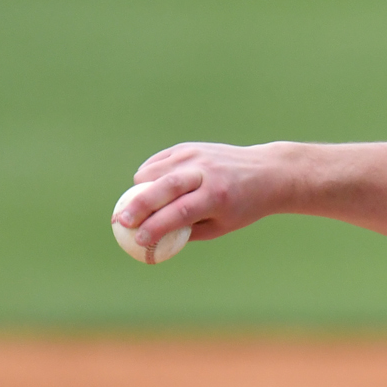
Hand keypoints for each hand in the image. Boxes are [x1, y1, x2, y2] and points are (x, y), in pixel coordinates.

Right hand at [113, 142, 302, 247]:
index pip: (181, 212)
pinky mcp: (188, 146)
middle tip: (120, 221)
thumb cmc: (242, 206)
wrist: (266, 172)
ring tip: (136, 207)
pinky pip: (158, 161)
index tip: (139, 239)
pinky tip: (148, 188)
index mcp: (217, 197)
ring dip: (140, 189)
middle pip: (164, 187)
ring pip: (155, 171)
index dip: (157, 226)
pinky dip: (148, 175)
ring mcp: (196, 156)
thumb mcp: (222, 226)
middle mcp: (205, 172)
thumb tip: (154, 239)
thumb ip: (189, 231)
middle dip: (139, 205)